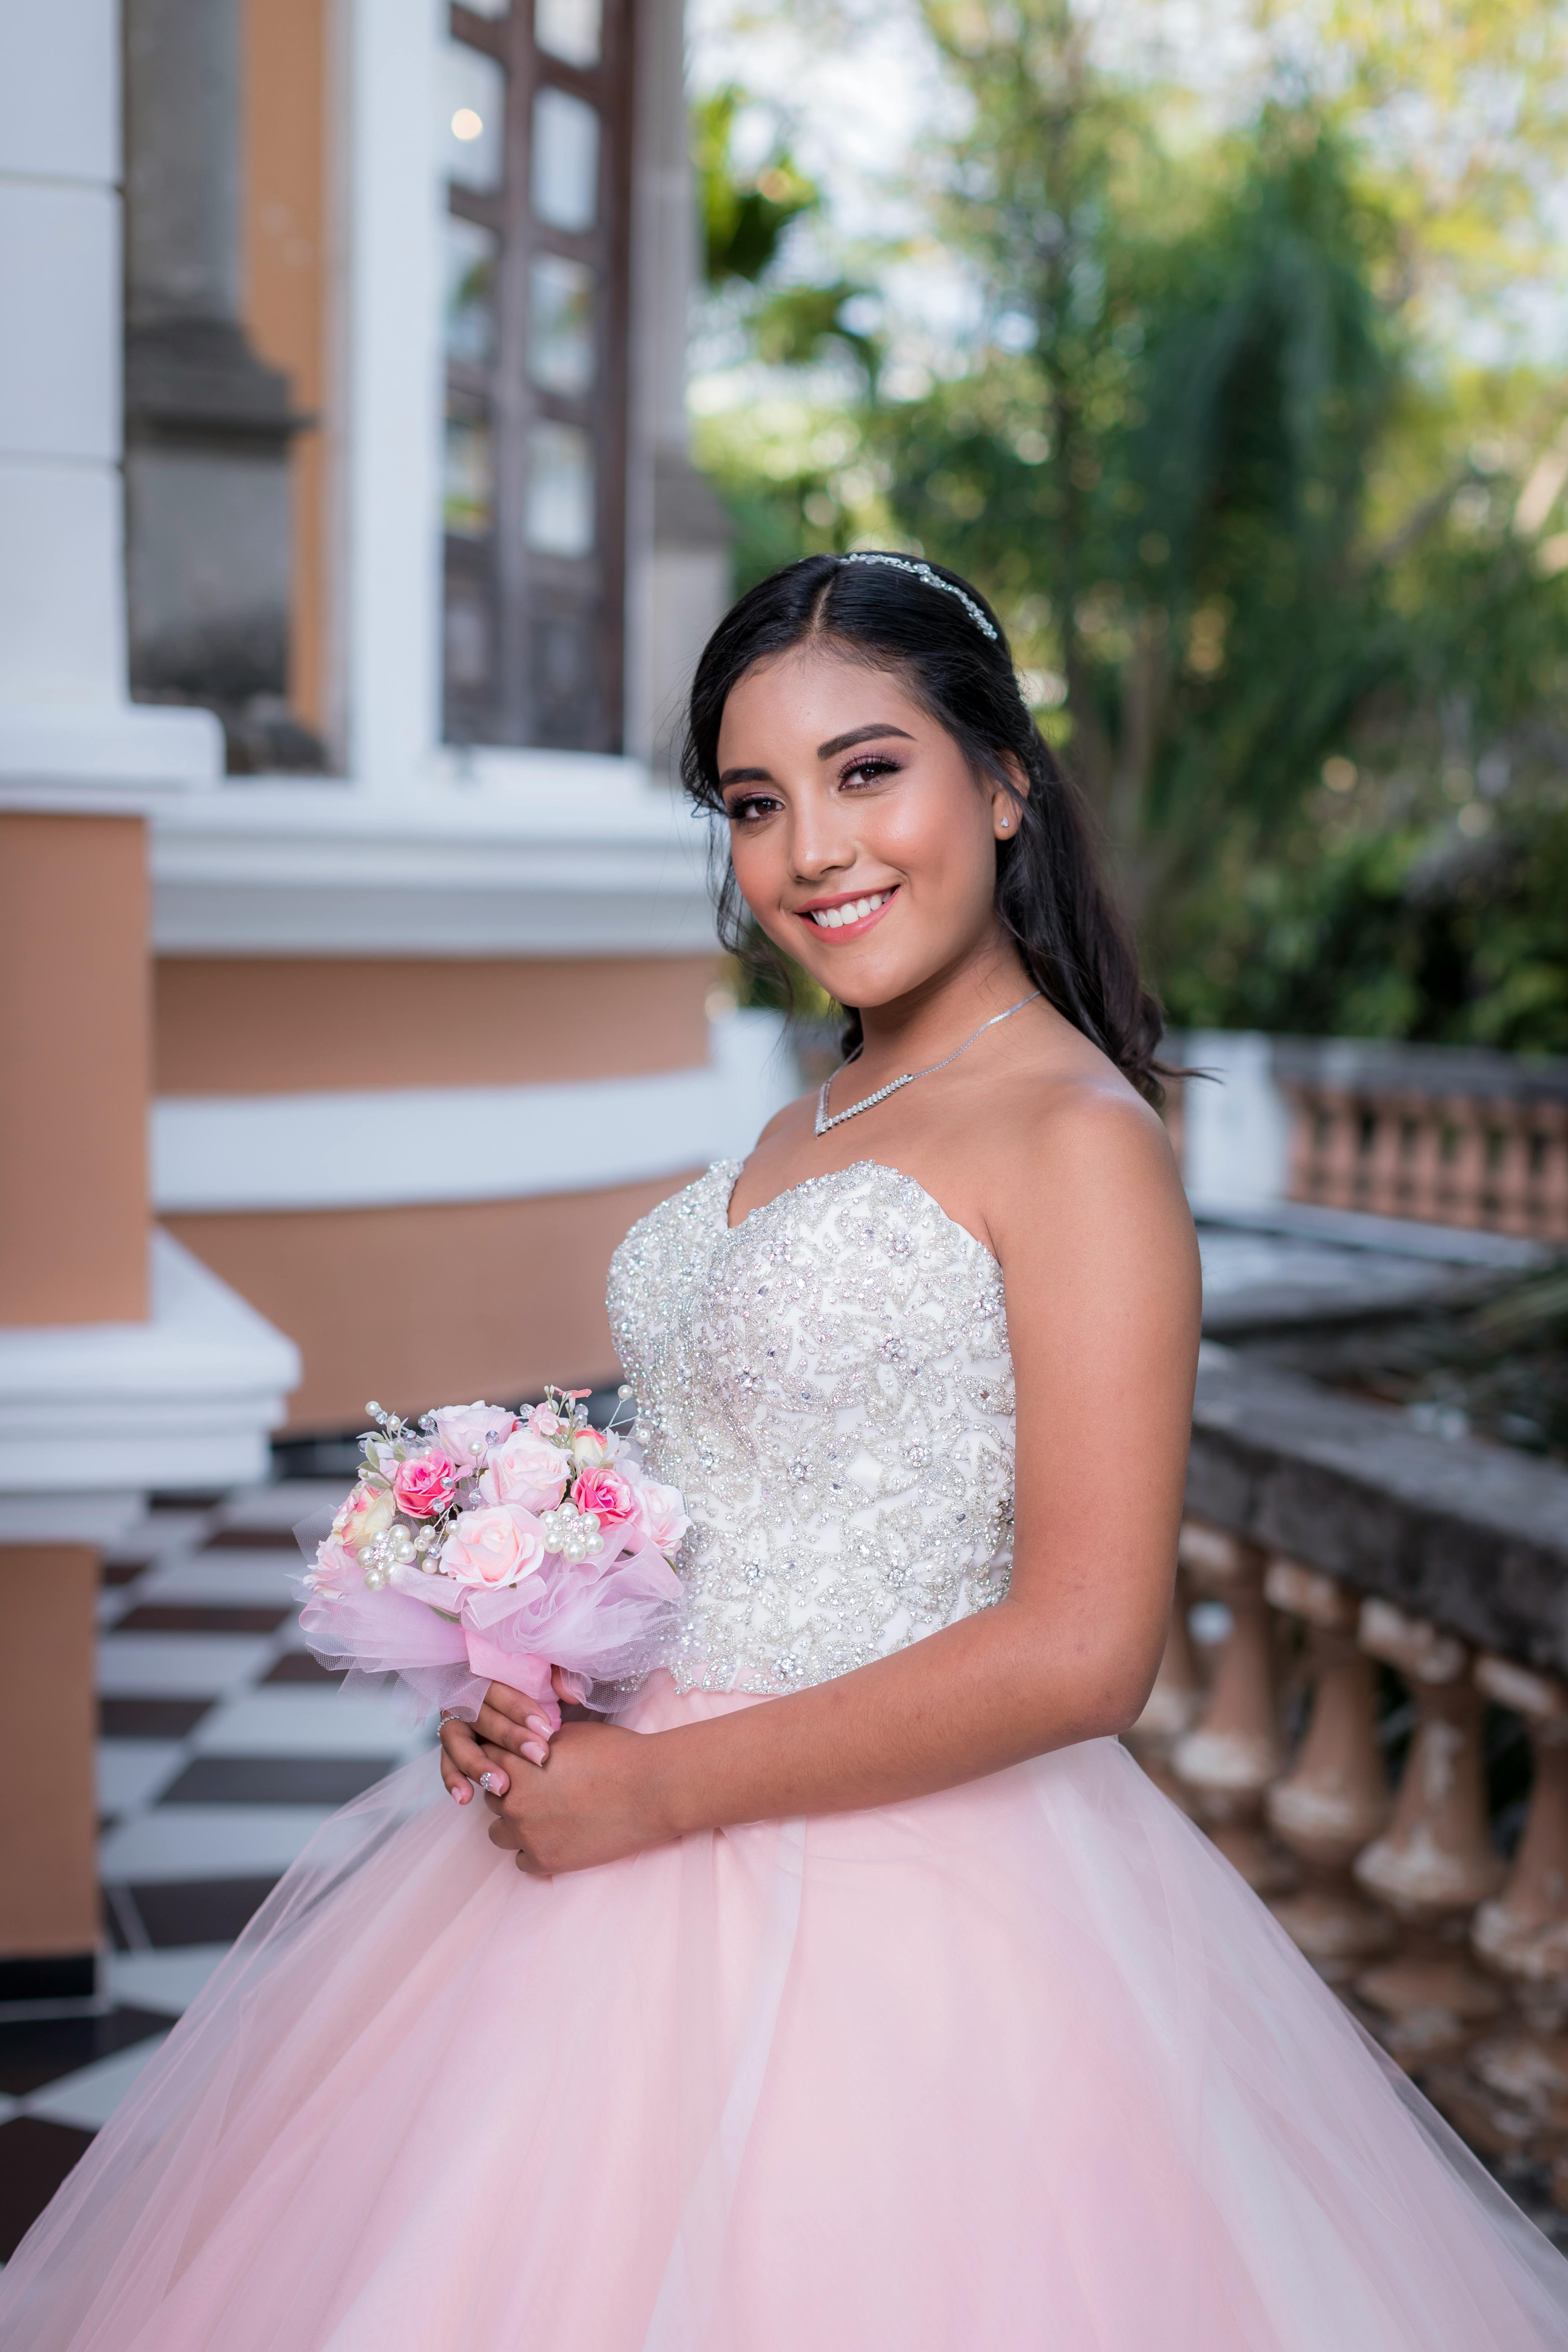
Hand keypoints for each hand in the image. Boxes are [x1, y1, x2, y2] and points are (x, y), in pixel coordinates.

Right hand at [438, 1679, 556, 1805]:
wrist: (517, 1706)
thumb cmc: (535, 1686)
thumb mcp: (546, 1672)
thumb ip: (559, 1675)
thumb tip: (570, 1693)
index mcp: (486, 1674)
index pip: (499, 1689)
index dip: (520, 1709)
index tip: (546, 1730)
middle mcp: (465, 1697)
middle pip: (481, 1717)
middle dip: (510, 1739)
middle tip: (539, 1758)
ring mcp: (455, 1722)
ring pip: (458, 1743)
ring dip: (478, 1765)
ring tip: (502, 1786)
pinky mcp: (451, 1747)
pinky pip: (446, 1763)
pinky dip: (453, 1780)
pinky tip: (466, 1798)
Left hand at [479, 1718, 667, 1875]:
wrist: (651, 1790)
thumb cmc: (615, 1754)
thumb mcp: (568, 1734)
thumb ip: (535, 1743)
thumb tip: (523, 1747)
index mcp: (516, 1766)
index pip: (485, 1759)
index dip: (503, 1756)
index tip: (519, 1759)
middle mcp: (514, 1802)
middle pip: (489, 1796)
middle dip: (508, 1789)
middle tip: (538, 1786)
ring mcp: (528, 1836)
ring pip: (499, 1832)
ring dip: (515, 1822)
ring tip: (545, 1813)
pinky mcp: (546, 1861)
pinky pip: (521, 1859)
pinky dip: (534, 1848)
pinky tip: (557, 1835)